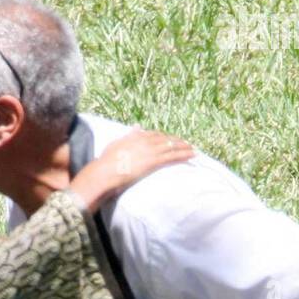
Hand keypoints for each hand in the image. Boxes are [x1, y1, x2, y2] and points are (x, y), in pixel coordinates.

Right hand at [71, 130, 193, 212]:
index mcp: (135, 136)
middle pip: (165, 139)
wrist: (105, 172)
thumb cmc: (106, 163)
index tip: (170, 139)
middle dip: (177, 141)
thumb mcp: (116, 144)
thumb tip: (136, 126)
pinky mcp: (153, 161)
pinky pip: (172, 156)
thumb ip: (128, 135)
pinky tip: (192, 155)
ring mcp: (150, 150)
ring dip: (184, 147)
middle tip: (187, 144)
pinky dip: (183, 155)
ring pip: (172, 146)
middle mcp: (145, 140)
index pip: (154, 135)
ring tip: (193, 150)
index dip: (163, 137)